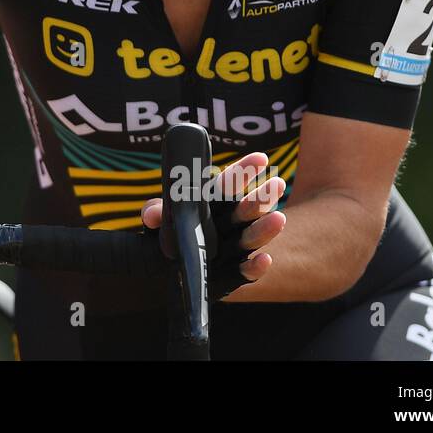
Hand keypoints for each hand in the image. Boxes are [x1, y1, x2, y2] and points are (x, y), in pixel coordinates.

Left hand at [139, 151, 286, 290]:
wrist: (162, 274)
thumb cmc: (166, 238)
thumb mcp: (159, 221)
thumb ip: (157, 212)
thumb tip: (153, 215)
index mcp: (210, 203)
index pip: (228, 183)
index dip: (244, 170)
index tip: (260, 158)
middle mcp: (226, 223)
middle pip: (244, 208)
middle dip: (260, 197)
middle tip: (277, 184)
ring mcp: (230, 248)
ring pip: (249, 237)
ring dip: (264, 229)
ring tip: (278, 219)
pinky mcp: (230, 274)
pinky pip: (244, 272)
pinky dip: (254, 267)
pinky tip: (263, 260)